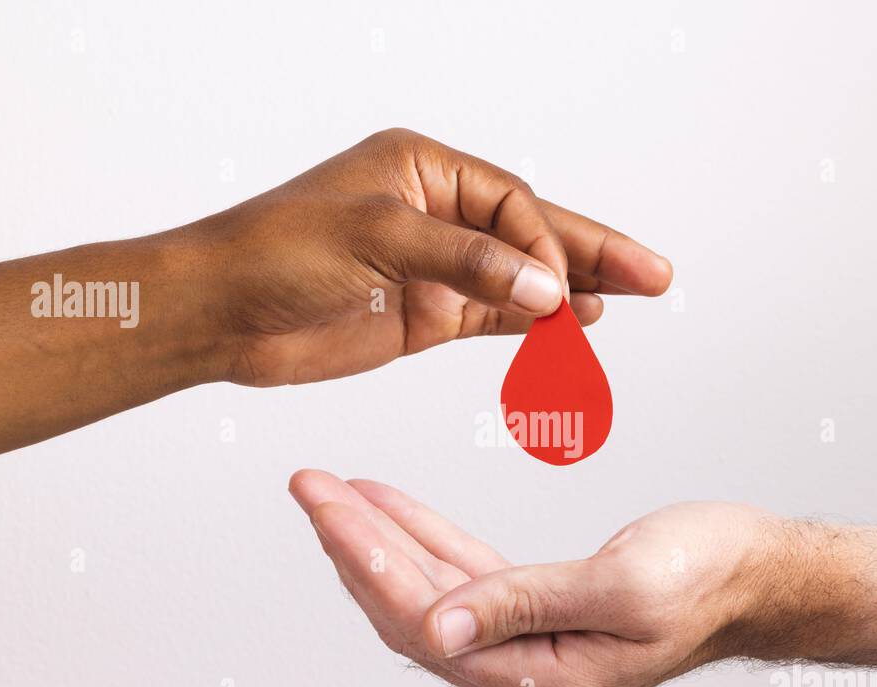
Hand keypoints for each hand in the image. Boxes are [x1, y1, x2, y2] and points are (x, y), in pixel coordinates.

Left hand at [187, 128, 672, 386]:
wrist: (219, 315)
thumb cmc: (274, 254)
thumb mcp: (375, 241)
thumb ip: (467, 263)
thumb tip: (547, 287)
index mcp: (421, 170)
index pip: (511, 203)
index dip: (547, 243)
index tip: (561, 287)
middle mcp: (433, 213)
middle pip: (532, 232)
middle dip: (593, 253)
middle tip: (657, 275)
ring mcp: (432, 267)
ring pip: (520, 276)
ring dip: (571, 291)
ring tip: (630, 299)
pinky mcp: (423, 314)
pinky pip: (493, 314)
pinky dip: (531, 323)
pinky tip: (571, 326)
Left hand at [288, 470, 830, 686]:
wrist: (757, 572)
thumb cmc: (711, 575)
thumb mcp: (621, 586)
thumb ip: (525, 604)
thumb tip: (437, 627)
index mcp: (541, 684)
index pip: (427, 624)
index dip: (370, 564)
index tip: (326, 508)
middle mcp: (523, 676)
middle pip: (413, 611)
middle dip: (355, 547)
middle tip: (308, 488)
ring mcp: (526, 648)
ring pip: (429, 591)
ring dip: (379, 540)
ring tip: (330, 491)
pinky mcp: (535, 613)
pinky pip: (463, 576)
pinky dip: (424, 537)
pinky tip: (390, 505)